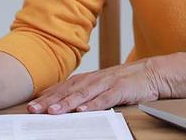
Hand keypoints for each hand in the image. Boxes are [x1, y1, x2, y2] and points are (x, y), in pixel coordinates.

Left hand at [27, 58, 165, 113]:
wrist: (154, 73)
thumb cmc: (126, 81)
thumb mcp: (103, 85)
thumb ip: (85, 92)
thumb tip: (64, 104)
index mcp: (89, 78)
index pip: (64, 87)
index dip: (47, 95)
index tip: (31, 104)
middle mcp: (95, 79)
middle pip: (69, 90)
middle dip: (50, 100)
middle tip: (33, 109)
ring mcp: (108, 83)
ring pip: (84, 94)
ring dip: (67, 103)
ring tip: (53, 111)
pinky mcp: (122, 89)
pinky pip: (106, 98)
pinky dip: (94, 104)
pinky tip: (83, 111)